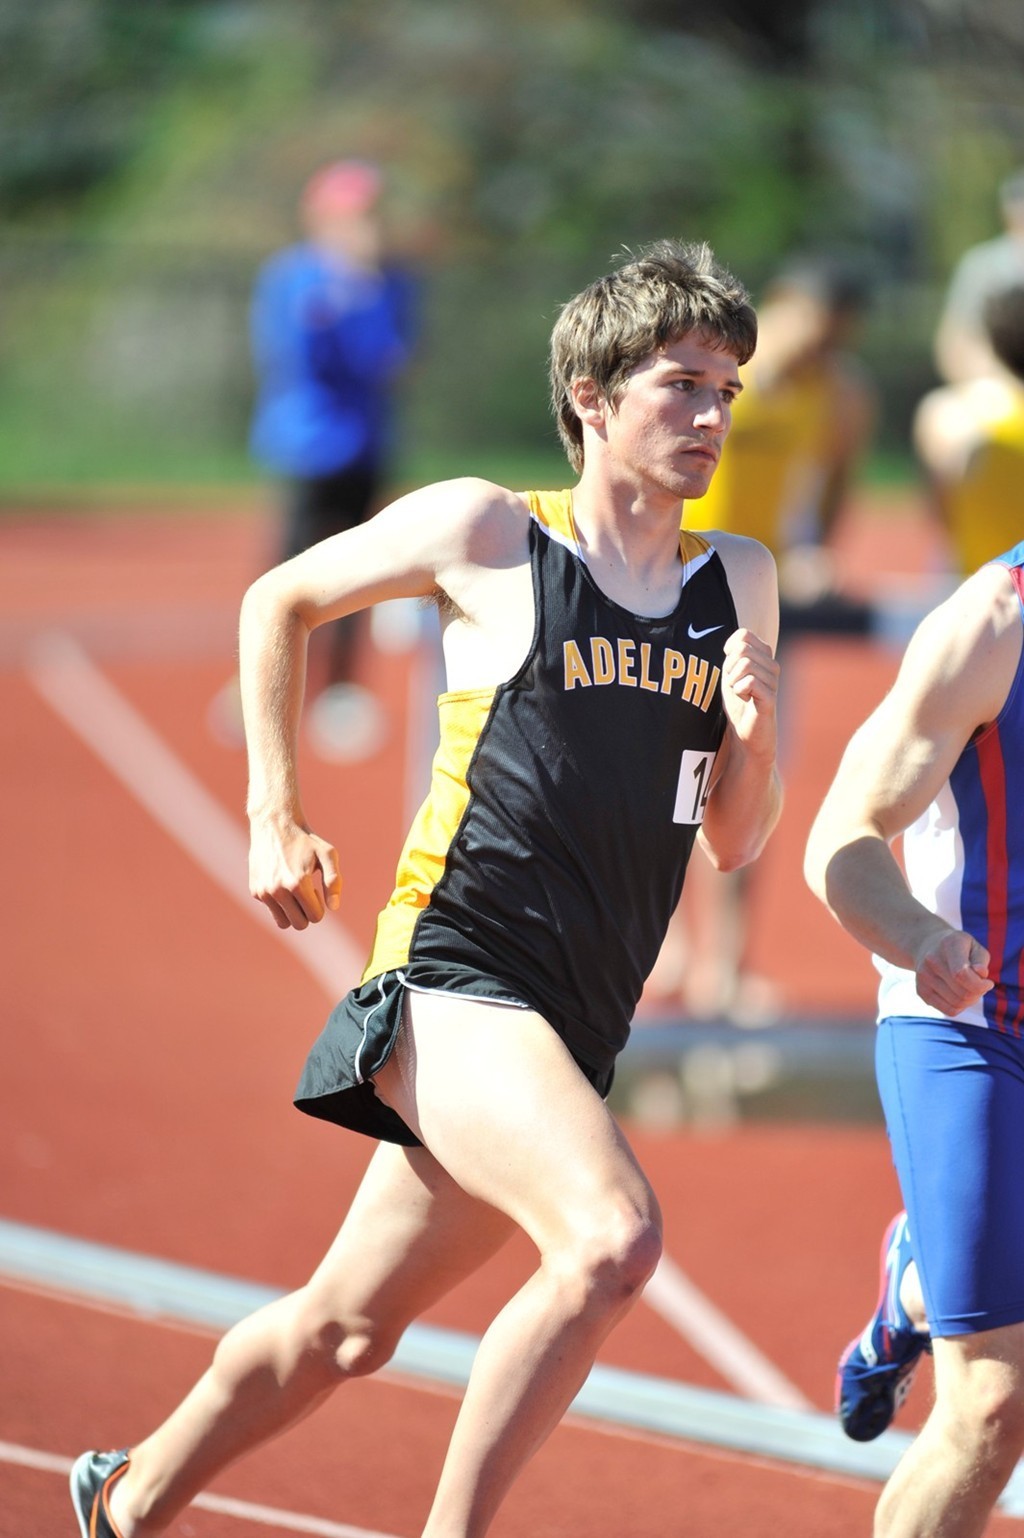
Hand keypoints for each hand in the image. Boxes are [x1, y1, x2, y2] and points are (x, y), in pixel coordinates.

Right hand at [248, 815, 341, 930]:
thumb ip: (334, 881)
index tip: (316, 888)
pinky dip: (280, 903)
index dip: (320, 906)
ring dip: (293, 912)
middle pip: (300, 924)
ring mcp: (264, 892)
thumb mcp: (328, 854)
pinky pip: (272, 911)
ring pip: (284, 923)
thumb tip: (334, 907)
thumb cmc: (306, 840)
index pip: (315, 917)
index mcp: (298, 883)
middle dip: (307, 912)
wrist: (274, 825)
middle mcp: (278, 890)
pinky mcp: (255, 891)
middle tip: (307, 892)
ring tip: (295, 892)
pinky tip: (282, 883)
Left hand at [720, 628, 778, 754]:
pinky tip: (746, 700)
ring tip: (741, 693)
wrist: (745, 733)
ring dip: (733, 681)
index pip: (743, 635)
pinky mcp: (770, 697)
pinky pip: (749, 681)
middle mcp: (773, 665)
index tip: (731, 668)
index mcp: (765, 656)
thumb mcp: (732, 672)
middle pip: (741, 649)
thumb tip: (733, 644)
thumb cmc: (739, 702)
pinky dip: (738, 691)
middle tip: (735, 684)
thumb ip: (733, 654)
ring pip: (744, 664)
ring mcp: (774, 681)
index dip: (729, 650)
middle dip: (729, 668)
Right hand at [914, 928, 992, 1015]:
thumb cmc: (959, 948)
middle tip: (981, 987)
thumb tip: (981, 974)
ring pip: (957, 1004)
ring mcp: (923, 977)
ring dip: (970, 1001)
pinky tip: (961, 995)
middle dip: (978, 994)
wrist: (928, 945)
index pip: (961, 974)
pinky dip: (960, 1007)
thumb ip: (981, 960)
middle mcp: (932, 961)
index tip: (988, 983)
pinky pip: (949, 1010)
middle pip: (962, 993)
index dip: (979, 985)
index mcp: (948, 945)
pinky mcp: (921, 991)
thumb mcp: (975, 947)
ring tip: (971, 989)